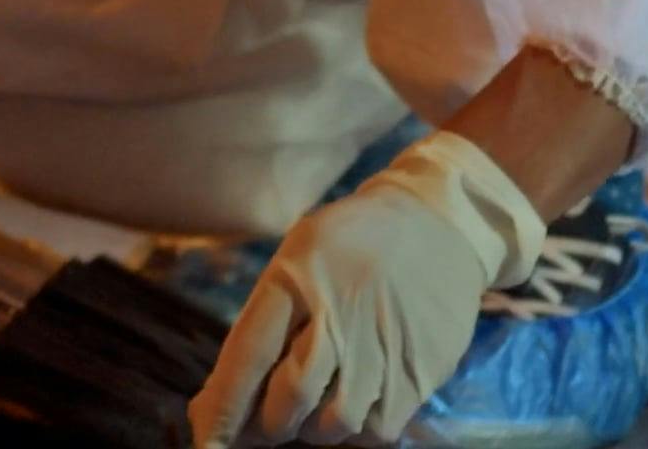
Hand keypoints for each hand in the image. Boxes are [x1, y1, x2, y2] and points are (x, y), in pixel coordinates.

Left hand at [188, 131, 551, 445]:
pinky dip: (359, 426)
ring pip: (333, 425)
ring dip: (316, 426)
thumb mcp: (297, 258)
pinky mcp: (422, 369)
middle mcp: (341, 310)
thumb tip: (216, 412)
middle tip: (272, 417)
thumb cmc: (351, 247)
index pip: (247, 358)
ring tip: (322, 398)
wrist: (439, 221)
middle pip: (289, 401)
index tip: (207, 445)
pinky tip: (361, 393)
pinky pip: (376, 430)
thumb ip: (260, 329)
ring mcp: (385, 342)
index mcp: (298, 276)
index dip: (222, 410)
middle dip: (269, 424)